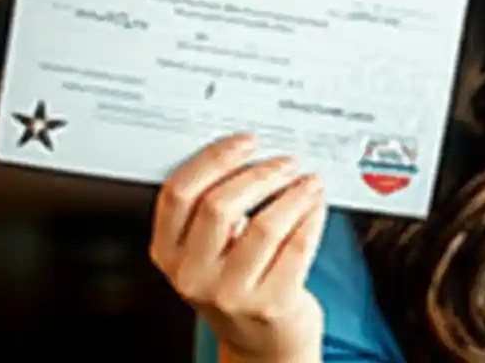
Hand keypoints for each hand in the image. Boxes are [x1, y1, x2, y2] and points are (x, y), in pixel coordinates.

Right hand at [150, 134, 327, 362]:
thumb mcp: (208, 251)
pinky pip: (297, 246)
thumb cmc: (238, 283)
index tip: (245, 141)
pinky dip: (312, 217)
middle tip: (286, 161)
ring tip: (309, 181)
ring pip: (265, 225)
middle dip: (260, 174)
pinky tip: (317, 206)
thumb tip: (251, 152)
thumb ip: (212, 210)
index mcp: (168, 253)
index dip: (213, 160)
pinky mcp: (271, 304)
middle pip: (219, 205)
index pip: (178, 194)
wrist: (262, 342)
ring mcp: (231, 294)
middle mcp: (192, 276)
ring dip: (294, 193)